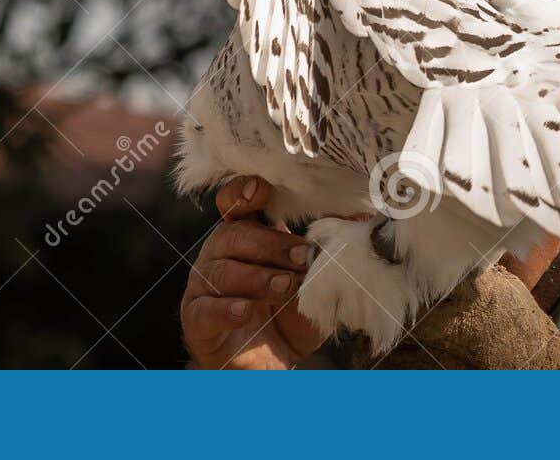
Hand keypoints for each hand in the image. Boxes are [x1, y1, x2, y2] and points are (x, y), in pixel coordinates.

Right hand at [180, 176, 324, 368]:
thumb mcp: (316, 283)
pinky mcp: (196, 322)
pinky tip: (245, 311)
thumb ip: (332, 251)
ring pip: (222, 271)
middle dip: (271, 243)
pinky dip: (225, 309)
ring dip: (257, 277)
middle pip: (234, 234)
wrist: (270, 369)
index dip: (243, 192)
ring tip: (286, 286)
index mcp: (244, 238)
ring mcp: (203, 288)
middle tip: (303, 257)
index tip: (261, 190)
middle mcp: (219, 256)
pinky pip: (204, 310)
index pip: (236, 204)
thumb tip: (363, 218)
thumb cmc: (289, 317)